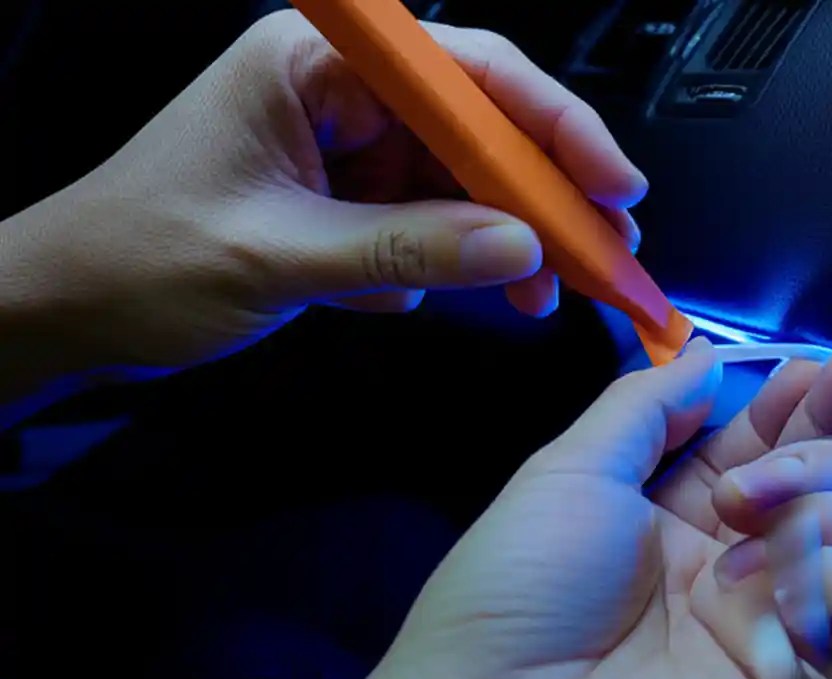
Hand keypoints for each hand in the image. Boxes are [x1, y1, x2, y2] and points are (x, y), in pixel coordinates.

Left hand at [0, 10, 644, 384]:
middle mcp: (340, 93)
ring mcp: (347, 146)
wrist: (70, 312)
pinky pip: (432, 220)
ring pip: (465, 180)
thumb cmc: (135, 258)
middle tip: (605, 248)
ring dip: (508, 240)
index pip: (464, 73)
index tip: (612, 183)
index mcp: (314, 63)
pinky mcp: (350, 198)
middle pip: (478, 126)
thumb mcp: (276, 256)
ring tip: (543, 292)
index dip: (553, 124)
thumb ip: (405, 249)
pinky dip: (456, 262)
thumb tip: (521, 247)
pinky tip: (450, 295)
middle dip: (544, 192)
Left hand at [332, 339, 831, 678]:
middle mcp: (743, 568)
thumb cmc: (516, 591)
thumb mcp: (570, 473)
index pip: (774, 447)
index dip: (810, 402)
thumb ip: (648, 408)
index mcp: (687, 517)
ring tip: (765, 505)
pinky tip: (805, 574)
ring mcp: (776, 629)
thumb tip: (711, 354)